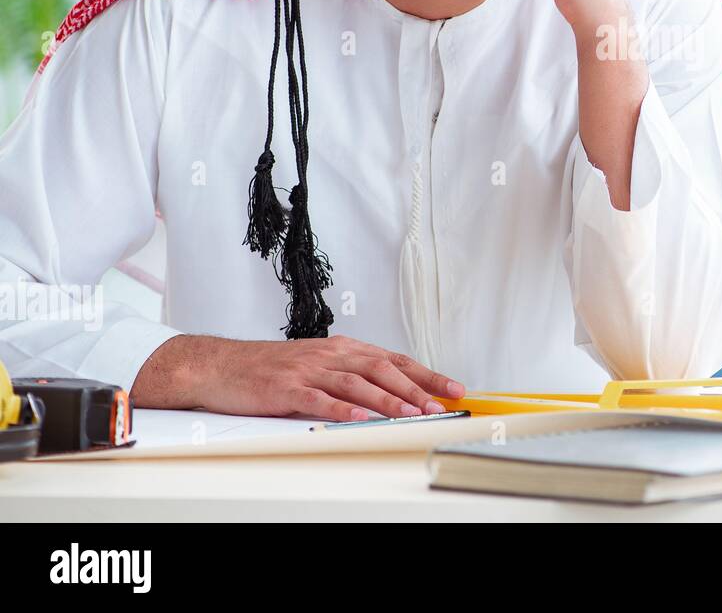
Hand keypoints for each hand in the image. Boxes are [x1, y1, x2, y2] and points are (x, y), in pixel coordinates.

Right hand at [130, 333, 465, 421]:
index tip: (453, 387)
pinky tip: (361, 419)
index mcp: (342, 349)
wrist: (221, 365)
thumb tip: (392, 390)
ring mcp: (309, 370)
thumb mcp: (318, 363)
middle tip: (441, 403)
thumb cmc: (271, 368)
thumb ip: (351, 374)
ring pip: (357, 383)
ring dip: (388, 399)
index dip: (426, 373)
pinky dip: (343, 409)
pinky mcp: (287, 388)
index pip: (394, 359)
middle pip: (382, 368)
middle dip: (416, 387)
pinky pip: (320, 399)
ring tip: (412, 413)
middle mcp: (331, 355)